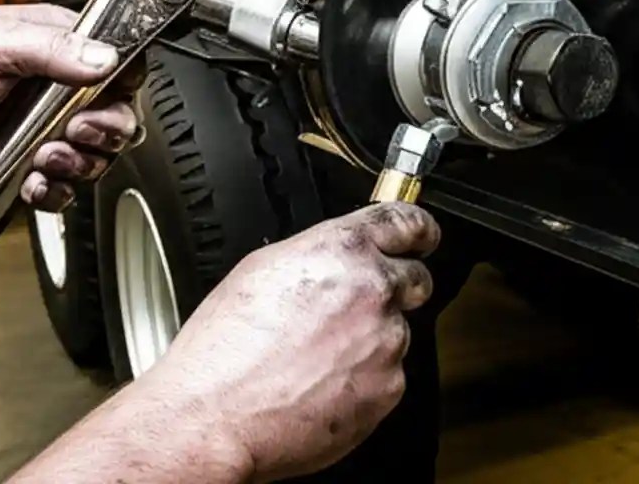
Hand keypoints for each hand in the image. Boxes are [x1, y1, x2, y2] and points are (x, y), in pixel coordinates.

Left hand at [0, 5, 140, 209]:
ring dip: (79, 162)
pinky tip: (33, 180)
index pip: (116, 57)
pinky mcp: (26, 162)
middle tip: (75, 129)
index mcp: (51, 43)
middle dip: (103, 129)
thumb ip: (50, 48)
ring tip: (45, 156)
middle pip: (116, 112)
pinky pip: (65, 185)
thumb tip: (104, 57)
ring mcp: (42, 126)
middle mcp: (53, 85)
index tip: (106, 93)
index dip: (121, 80)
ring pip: (96, 153)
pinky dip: (56, 190)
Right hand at [134, 202, 439, 481]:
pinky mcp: (389, 388)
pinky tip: (322, 383)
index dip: (419, 230)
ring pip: (397, 332)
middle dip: (397, 288)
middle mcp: (373, 291)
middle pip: (416, 278)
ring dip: (371, 340)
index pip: (407, 223)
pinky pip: (388, 375)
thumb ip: (316, 255)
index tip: (423, 237)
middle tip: (358, 308)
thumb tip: (333, 260)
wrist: (215, 416)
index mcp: (341, 250)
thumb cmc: (224, 349)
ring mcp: (386, 341)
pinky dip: (364, 380)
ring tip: (318, 357)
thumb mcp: (261, 270)